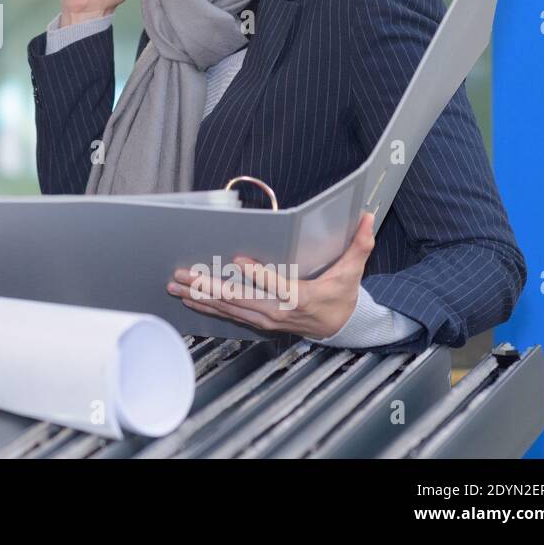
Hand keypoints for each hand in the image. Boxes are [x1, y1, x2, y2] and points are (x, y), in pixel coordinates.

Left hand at [166, 211, 376, 339]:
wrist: (340, 327)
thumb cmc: (341, 296)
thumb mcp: (352, 271)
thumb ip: (359, 245)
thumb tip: (368, 217)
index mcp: (301, 297)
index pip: (277, 285)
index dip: (257, 274)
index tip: (236, 261)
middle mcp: (278, 311)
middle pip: (239, 298)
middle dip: (207, 286)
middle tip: (183, 275)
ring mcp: (265, 319)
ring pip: (228, 308)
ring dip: (199, 297)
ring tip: (175, 286)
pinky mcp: (257, 322)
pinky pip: (228, 315)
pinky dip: (207, 307)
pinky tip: (187, 299)